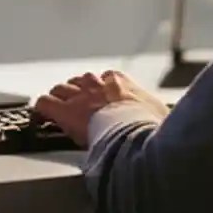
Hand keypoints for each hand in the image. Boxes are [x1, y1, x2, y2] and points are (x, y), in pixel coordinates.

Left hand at [34, 70, 169, 147]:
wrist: (134, 135)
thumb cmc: (150, 128)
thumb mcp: (161, 116)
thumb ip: (158, 114)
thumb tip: (172, 122)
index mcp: (121, 84)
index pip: (108, 78)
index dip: (102, 89)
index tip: (102, 99)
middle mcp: (98, 85)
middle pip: (81, 80)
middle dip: (77, 91)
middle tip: (76, 105)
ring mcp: (80, 97)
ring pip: (60, 88)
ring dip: (59, 98)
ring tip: (56, 109)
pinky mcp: (64, 112)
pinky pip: (44, 103)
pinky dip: (41, 110)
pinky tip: (39, 118)